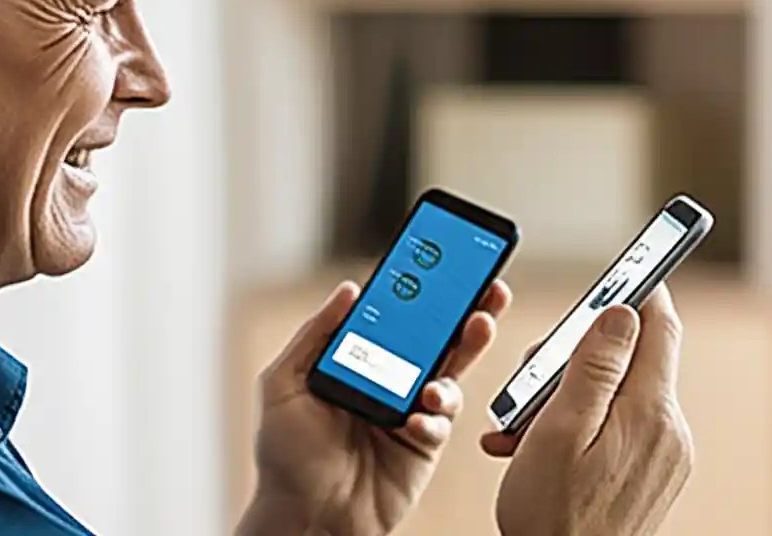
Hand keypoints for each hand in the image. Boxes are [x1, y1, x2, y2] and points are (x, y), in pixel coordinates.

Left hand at [237, 280, 511, 535]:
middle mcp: (387, 380)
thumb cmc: (286, 456)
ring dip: (467, 348)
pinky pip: (439, 420)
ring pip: (448, 371)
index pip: (392, 316)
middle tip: (488, 286)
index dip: (418, 290)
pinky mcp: (422, 443)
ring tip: (476, 327)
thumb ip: (315, 335)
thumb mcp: (282, 384)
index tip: (443, 261)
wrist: (306, 517)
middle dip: (464, 309)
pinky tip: (416, 419)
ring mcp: (409, 410)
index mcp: (355, 360)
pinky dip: (433, 416)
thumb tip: (349, 290)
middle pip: (433, 337)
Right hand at [483, 286, 693, 535]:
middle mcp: (667, 429)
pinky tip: (537, 445)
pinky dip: (577, 423)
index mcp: (647, 412)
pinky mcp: (652, 471)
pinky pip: (617, 425)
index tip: (629, 261)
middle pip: (630, 356)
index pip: (657, 325)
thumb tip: (621, 310)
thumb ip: (592, 366)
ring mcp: (664, 453)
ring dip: (568, 394)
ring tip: (523, 428)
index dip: (639, 287)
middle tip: (531, 382)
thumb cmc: (551, 516)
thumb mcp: (558, 430)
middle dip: (576, 355)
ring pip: (617, 391)